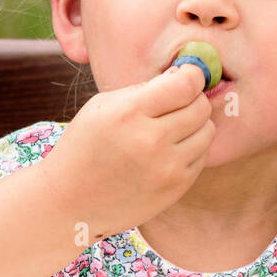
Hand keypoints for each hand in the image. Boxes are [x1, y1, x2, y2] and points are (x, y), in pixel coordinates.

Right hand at [37, 63, 214, 240]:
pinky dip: (190, 149)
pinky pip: (201, 156)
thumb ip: (142, 89)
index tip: (187, 75)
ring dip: (194, 125)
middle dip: (192, 99)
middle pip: (200, 106)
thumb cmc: (84, 147)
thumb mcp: (101, 107)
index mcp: (128, 114)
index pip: (185, 84)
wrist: (69, 202)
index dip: (192, 75)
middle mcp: (150, 140)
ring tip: (170, 129)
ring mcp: (166, 168)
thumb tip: (184, 75)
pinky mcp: (175, 188)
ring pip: (207, 131)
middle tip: (176, 103)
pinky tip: (166, 152)